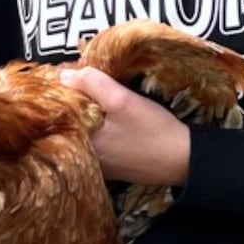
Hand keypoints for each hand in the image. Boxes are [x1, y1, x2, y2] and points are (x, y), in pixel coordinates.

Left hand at [61, 66, 190, 184]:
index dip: (61, 93)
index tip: (66, 77)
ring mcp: (99, 165)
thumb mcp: (123, 100)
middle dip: (72, 105)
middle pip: (69, 125)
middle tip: (79, 84)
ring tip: (92, 98)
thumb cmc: (154, 130)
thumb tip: (63, 76)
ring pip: (83, 134)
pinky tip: (108, 120)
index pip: (59, 113)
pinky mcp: (113, 167)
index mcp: (82, 142)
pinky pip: (96, 145)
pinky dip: (98, 131)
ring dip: (85, 117)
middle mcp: (85, 157)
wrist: (184, 159)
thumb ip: (92, 84)